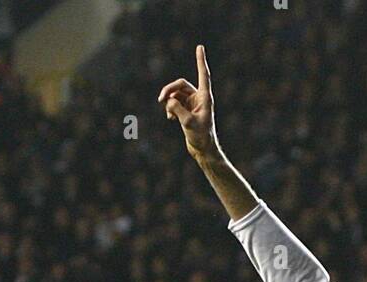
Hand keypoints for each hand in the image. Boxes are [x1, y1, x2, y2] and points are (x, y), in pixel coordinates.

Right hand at [158, 44, 217, 159]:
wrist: (203, 150)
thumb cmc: (200, 137)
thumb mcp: (188, 123)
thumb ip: (177, 109)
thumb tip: (168, 101)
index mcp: (205, 98)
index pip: (203, 75)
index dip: (200, 60)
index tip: (200, 47)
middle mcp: (199, 98)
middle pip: (180, 85)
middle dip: (169, 90)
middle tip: (161, 100)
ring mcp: (192, 103)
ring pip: (175, 94)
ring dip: (169, 101)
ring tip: (168, 114)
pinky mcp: (186, 110)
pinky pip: (174, 102)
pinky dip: (170, 108)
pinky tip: (170, 118)